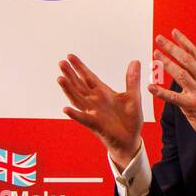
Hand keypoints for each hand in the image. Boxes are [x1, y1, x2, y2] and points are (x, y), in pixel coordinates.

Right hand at [58, 54, 143, 168]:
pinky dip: (75, 115)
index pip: (88, 77)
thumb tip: (135, 61)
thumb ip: (132, 80)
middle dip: (70, 74)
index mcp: (103, 93)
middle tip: (62, 63)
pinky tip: (66, 109)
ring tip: (60, 79)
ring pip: (78, 99)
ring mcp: (93, 112)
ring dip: (69, 90)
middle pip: (79, 85)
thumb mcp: (133, 97)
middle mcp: (95, 101)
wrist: (131, 139)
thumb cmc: (130, 119)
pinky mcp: (95, 125)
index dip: (79, 67)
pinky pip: (84, 119)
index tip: (69, 56)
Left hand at [150, 29, 195, 145]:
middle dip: (172, 48)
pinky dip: (162, 92)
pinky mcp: (192, 105)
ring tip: (155, 55)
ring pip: (181, 75)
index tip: (173, 32)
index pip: (195, 53)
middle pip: (186, 60)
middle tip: (159, 39)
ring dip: (167, 64)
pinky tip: (151, 87)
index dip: (184, 42)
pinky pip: (174, 98)